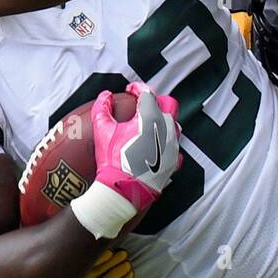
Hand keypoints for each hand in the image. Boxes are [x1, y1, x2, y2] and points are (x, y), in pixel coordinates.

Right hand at [69, 82, 180, 238]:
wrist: (123, 190)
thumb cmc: (113, 160)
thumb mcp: (102, 131)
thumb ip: (102, 108)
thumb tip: (105, 95)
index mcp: (150, 117)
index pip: (148, 93)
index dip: (138, 88)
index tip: (130, 90)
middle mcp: (167, 128)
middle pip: (169, 105)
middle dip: (157, 101)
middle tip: (143, 105)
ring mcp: (173, 146)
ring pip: (174, 126)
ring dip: (163, 121)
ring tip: (147, 126)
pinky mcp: (175, 161)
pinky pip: (174, 147)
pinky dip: (165, 143)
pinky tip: (154, 146)